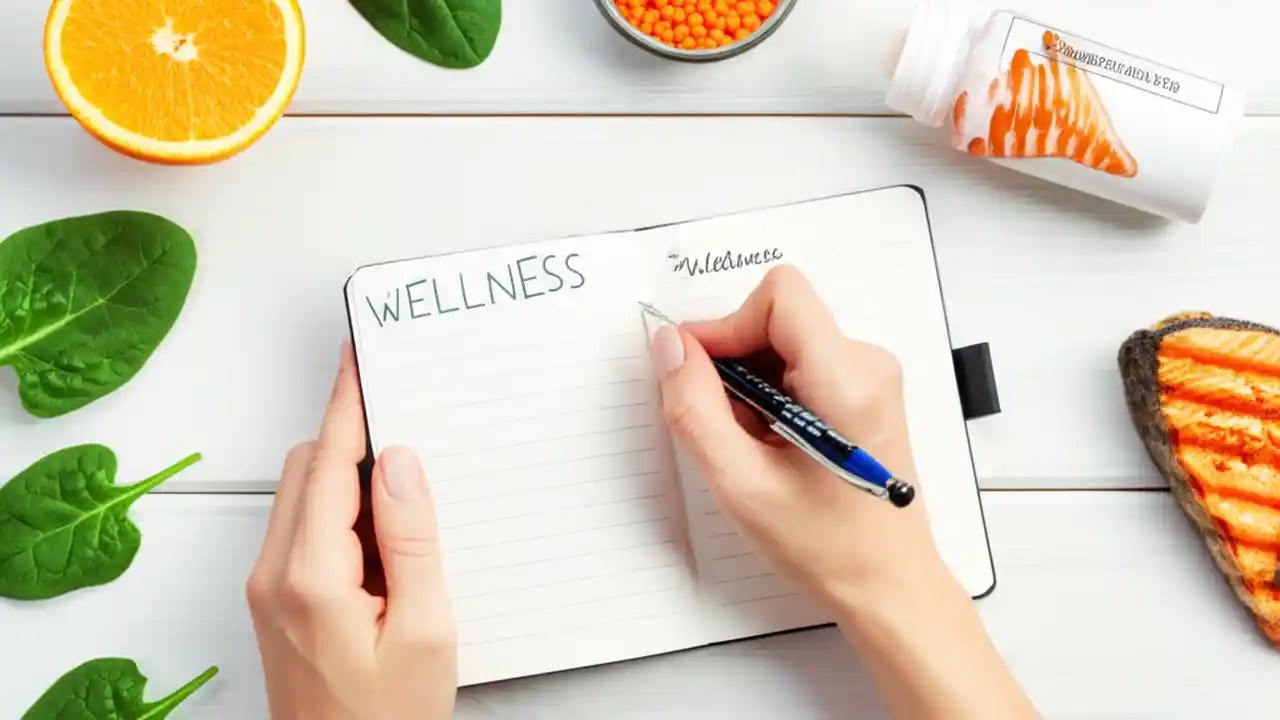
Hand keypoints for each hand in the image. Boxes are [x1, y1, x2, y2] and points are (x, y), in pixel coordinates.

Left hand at [246, 344, 456, 719]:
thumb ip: (412, 539)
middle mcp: (274, 575)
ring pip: (302, 496)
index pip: (329, 464)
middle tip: (408, 429)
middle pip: (306, 469)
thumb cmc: (387, 718)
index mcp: (311, 576)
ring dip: (348, 480)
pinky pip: (302, 529)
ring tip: (407, 505)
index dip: (348, 405)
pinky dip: (340, 514)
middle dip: (352, 442)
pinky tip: (386, 542)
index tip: (358, 361)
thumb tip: (402, 465)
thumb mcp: (424, 630)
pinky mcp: (275, 601)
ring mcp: (268, 589)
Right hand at [652, 267, 1035, 718]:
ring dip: (752, 383)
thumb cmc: (828, 546)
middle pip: (778, 316)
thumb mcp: (741, 484)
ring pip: (784, 341)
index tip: (696, 368)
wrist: (887, 584)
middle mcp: (867, 365)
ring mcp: (870, 376)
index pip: (779, 295)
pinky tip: (772, 444)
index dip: (726, 324)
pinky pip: (800, 363)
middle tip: (725, 424)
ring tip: (753, 445)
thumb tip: (671, 347)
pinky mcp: (864, 389)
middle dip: (736, 361)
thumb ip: (695, 408)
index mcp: (846, 381)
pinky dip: (772, 394)